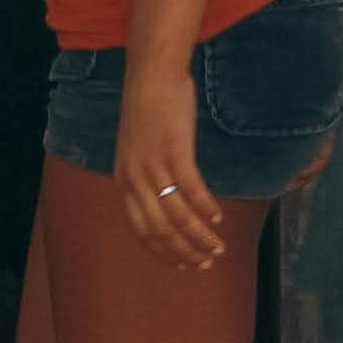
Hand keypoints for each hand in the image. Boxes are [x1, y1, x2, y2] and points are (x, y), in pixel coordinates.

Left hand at [111, 64, 227, 270]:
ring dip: (200, 236)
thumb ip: (147, 177)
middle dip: (185, 252)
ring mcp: (153, 167)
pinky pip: (192, 190)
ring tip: (218, 246)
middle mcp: (134, 179)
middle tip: (207, 263)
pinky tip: (218, 217)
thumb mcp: (138, 151)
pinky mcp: (174, 152)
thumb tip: (165, 203)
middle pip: (161, 230)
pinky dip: (205, 208)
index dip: (164, 253)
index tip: (184, 266)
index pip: (142, 231)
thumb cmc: (149, 112)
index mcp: (124, 182)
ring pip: (177, 216)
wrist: (151, 76)